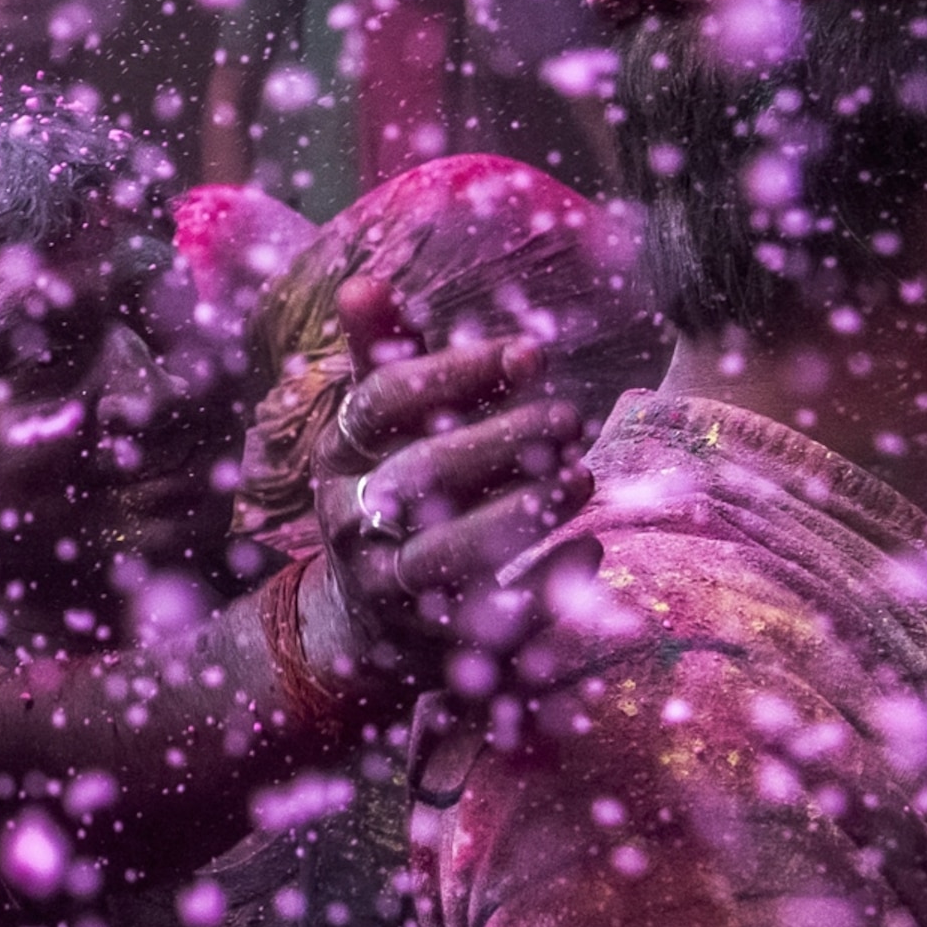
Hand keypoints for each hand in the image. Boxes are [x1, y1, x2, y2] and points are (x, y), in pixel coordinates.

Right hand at [306, 278, 601, 690]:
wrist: (360, 626)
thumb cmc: (388, 496)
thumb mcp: (376, 431)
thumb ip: (382, 359)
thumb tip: (363, 282)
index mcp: (337, 460)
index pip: (381, 406)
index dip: (452, 374)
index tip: (529, 352)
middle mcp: (353, 524)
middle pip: (420, 477)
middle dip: (499, 444)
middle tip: (568, 416)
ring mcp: (389, 589)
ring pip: (447, 555)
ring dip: (519, 514)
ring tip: (581, 475)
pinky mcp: (432, 644)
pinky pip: (490, 622)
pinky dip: (543, 587)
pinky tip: (589, 551)